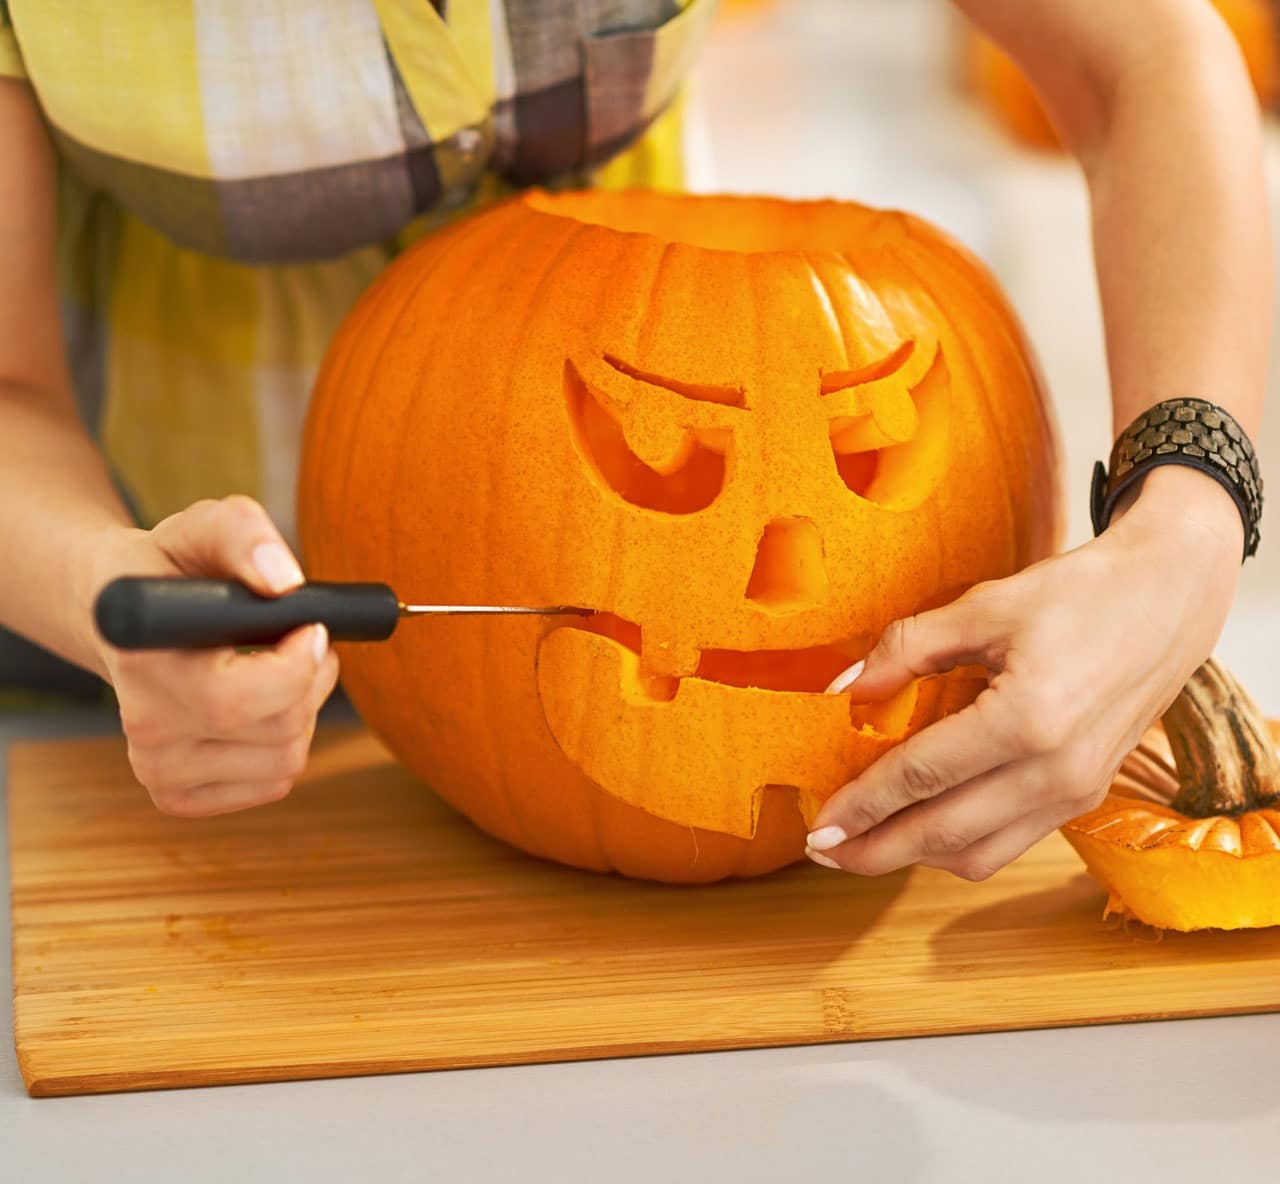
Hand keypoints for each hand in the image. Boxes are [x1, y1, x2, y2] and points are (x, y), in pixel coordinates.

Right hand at [91, 496, 339, 816]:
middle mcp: (144, 726)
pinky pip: (273, 783)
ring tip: (285, 669)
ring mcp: (157, 769)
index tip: (311, 627)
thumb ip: (246, 536)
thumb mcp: (203, 528)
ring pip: (285, 761)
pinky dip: (285, 744)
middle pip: (280, 730)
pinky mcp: (178, 795)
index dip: (297, 666)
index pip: (237, 698)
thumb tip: (287, 582)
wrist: (125, 617)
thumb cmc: (171, 569)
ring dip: (305, 711)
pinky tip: (263, 706)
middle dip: (313, 679)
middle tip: (306, 640)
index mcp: (142, 661)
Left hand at [806, 468, 1243, 881]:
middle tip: (823, 850)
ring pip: (977, 853)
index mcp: (1027, 718)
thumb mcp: (984, 606)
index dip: (860, 803)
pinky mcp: (1087, 797)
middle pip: (942, 833)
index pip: (920, 776)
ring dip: (914, 856)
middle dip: (874, 849)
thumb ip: (908, 648)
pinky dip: (958, 844)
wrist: (1170, 599)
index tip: (817, 824)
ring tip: (864, 842)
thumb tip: (843, 687)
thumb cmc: (1080, 594)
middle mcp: (1056, 770)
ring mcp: (1076, 792)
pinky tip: (921, 825)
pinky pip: (1010, 843)